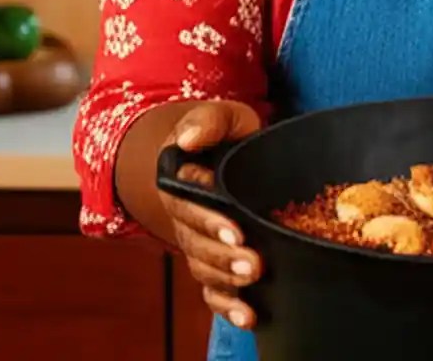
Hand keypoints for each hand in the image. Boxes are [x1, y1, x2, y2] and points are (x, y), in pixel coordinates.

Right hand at [159, 101, 263, 329]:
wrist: (223, 152)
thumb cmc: (226, 134)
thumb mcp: (224, 117)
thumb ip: (209, 121)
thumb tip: (189, 140)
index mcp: (179, 179)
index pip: (188, 201)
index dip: (209, 218)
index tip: (235, 229)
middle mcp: (182, 214)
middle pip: (195, 240)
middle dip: (223, 254)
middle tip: (253, 262)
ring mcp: (197, 240)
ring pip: (202, 265)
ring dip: (226, 279)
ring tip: (253, 282)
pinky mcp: (213, 259)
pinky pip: (212, 288)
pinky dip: (227, 305)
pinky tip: (248, 316)